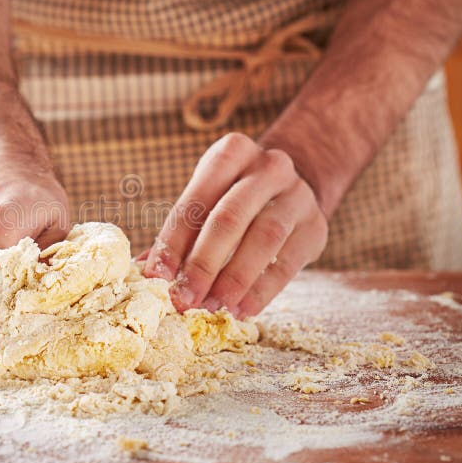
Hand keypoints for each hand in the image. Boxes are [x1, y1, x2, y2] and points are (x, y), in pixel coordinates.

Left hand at [143, 133, 327, 317]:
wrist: (291, 189)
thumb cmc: (234, 197)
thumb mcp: (207, 198)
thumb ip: (179, 233)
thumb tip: (144, 273)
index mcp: (231, 153)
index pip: (195, 200)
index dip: (173, 241)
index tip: (157, 276)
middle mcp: (268, 167)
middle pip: (229, 218)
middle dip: (203, 264)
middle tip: (184, 299)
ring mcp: (298, 194)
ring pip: (264, 239)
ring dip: (234, 279)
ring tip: (213, 308)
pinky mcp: (317, 225)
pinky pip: (289, 262)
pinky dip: (263, 290)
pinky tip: (242, 309)